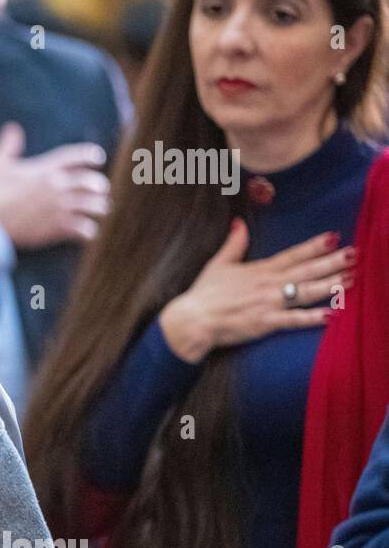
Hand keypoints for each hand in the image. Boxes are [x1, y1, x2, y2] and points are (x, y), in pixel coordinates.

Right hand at [0, 122, 109, 248]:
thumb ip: (8, 145)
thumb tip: (13, 128)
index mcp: (45, 169)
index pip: (74, 156)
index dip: (89, 154)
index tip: (98, 157)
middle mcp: (56, 187)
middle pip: (90, 182)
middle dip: (99, 185)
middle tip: (101, 189)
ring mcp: (58, 208)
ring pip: (91, 206)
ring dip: (98, 208)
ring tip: (101, 210)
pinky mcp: (55, 228)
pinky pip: (82, 229)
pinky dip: (88, 230)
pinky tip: (88, 231)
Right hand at [159, 219, 354, 362]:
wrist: (193, 319)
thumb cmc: (204, 293)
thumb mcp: (218, 263)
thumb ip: (234, 244)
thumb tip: (239, 223)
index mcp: (259, 270)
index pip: (292, 255)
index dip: (314, 246)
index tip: (334, 237)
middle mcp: (268, 284)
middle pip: (306, 271)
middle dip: (332, 262)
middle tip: (354, 255)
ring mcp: (268, 304)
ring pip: (305, 293)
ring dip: (330, 286)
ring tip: (351, 280)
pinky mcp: (265, 323)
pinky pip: (293, 320)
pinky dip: (312, 318)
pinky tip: (331, 315)